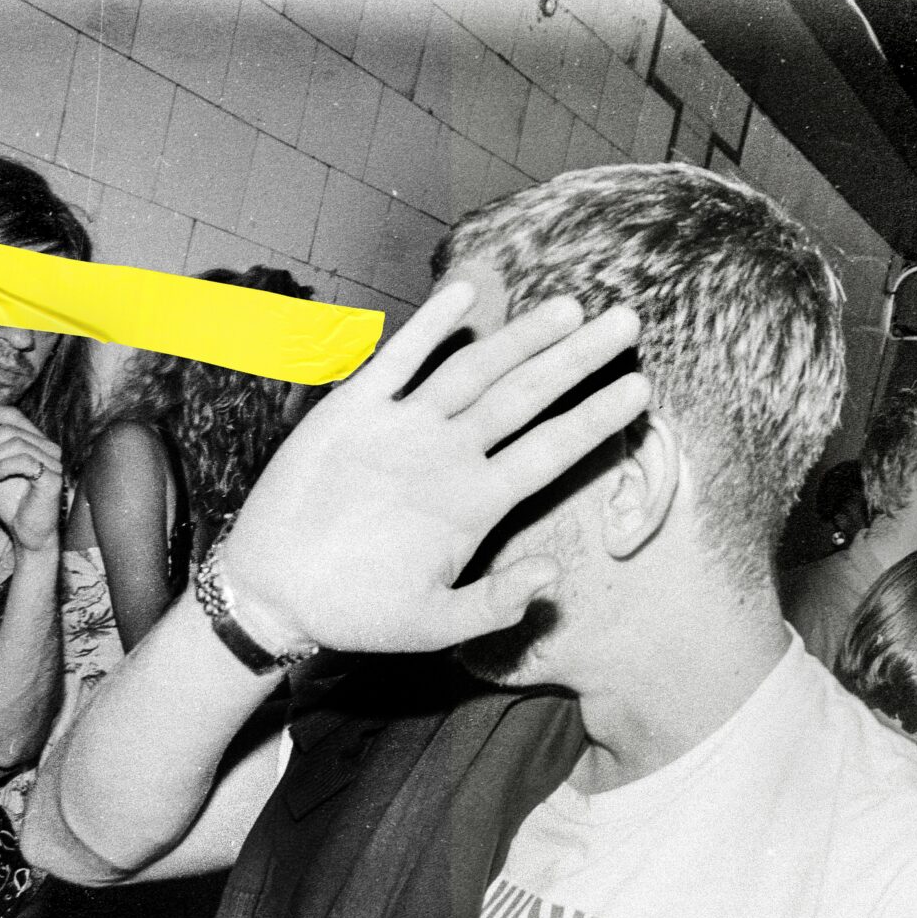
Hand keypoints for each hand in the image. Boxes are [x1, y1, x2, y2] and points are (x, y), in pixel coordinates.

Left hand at [0, 403, 65, 552]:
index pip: (15, 417)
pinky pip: (25, 461)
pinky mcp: (53, 479)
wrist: (24, 530)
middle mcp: (48, 448)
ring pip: (15, 444)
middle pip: (10, 430)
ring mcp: (53, 463)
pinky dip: (3, 467)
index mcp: (35, 442)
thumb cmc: (10, 498)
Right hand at [216, 284, 651, 654]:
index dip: (594, 418)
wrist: (275, 596)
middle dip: (576, 359)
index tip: (641, 390)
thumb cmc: (358, 613)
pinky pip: (398, 361)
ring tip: (569, 307)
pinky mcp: (352, 413)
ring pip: (473, 370)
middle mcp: (450, 456)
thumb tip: (552, 576)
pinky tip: (465, 293)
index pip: (550, 450)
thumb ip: (493, 604)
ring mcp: (404, 429)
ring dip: (519, 338)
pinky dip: (429, 326)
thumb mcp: (432, 624)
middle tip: (628, 321)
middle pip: (525, 396)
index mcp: (477, 502)